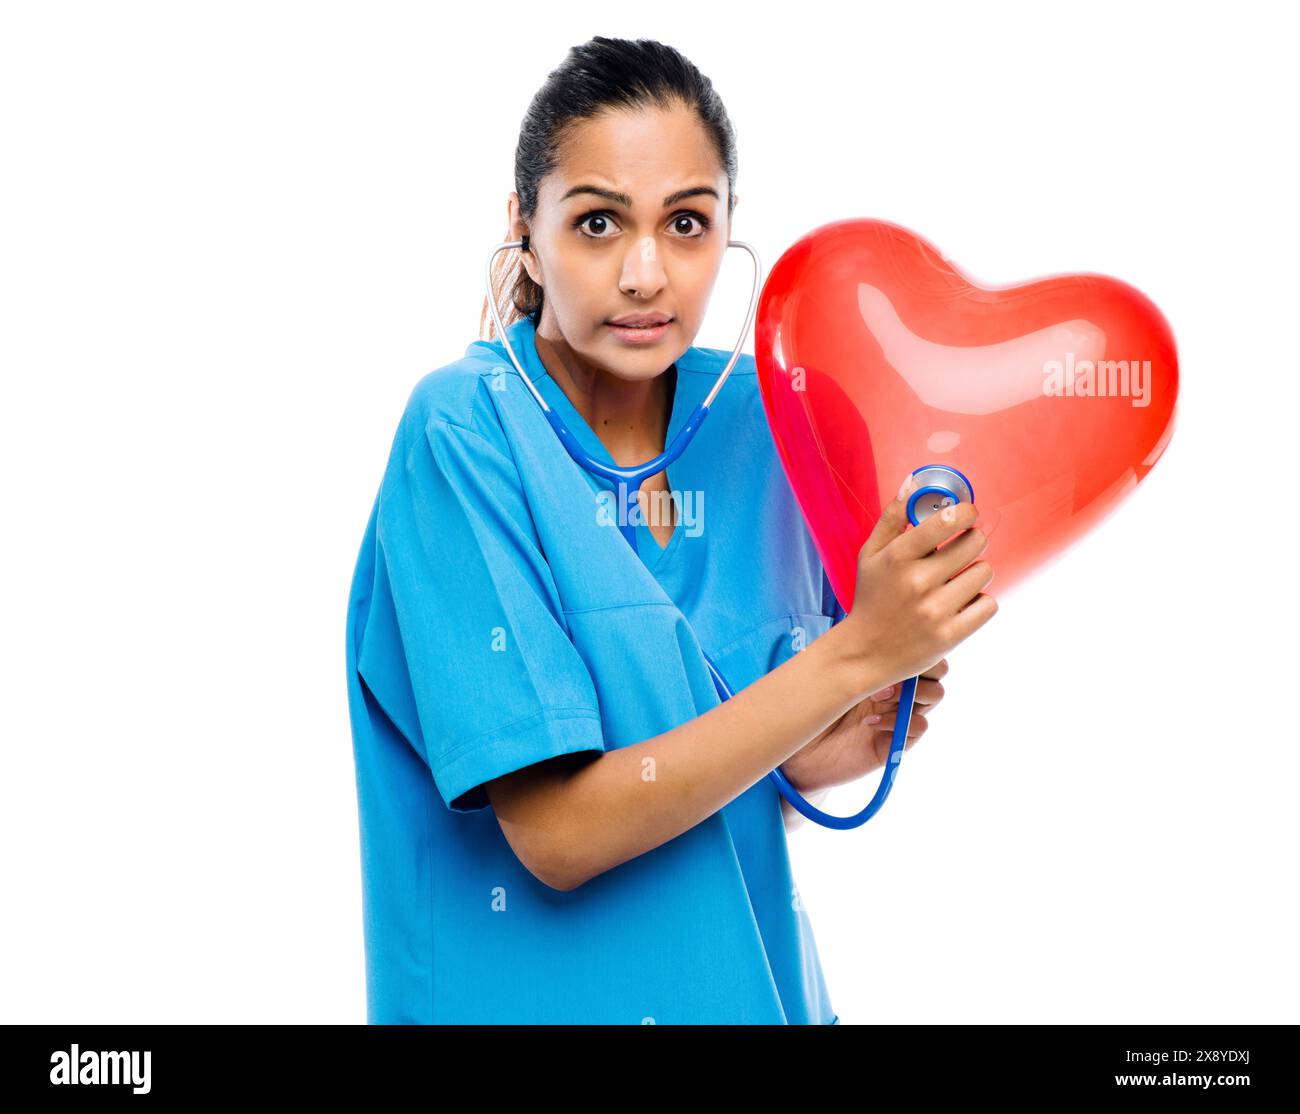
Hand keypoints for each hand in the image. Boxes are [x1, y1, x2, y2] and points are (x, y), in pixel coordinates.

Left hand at [779, 658, 948, 794]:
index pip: (918, 650)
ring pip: (934, 695)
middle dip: (920, 668)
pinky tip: (869, 722)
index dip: (916, 647)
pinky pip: (919, 726)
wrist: (799, 749)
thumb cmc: (812, 706)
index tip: (889, 650)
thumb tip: (872, 626)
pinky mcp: (898, 741)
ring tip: (875, 698)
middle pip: (937, 671)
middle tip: (885, 677)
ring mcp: (900, 715)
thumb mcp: (832, 673)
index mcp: (884, 668)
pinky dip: (899, 721)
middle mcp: (898, 690)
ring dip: (911, 692)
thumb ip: (855, 652)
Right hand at [836, 473, 995, 690]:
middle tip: (962, 550)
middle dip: (972, 542)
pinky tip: (962, 603)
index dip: (965, 512)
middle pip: (974, 543)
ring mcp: (935, 610)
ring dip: (976, 574)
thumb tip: (913, 484)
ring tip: (957, 581)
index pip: (945, 521)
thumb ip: (893, 518)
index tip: (967, 514)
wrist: (864, 652)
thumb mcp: (870, 555)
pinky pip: (989, 604)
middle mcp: (917, 582)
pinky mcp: (950, 635)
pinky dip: (980, 602)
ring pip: (984, 573)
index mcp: (897, 557)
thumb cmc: (871, 598)